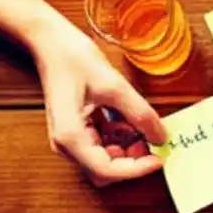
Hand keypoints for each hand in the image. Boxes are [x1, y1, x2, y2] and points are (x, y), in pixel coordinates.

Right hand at [30, 22, 166, 185]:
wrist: (50, 41)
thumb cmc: (72, 58)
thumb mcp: (115, 86)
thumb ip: (140, 114)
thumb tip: (162, 137)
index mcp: (69, 136)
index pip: (107, 170)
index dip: (136, 169)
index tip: (159, 159)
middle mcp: (66, 144)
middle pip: (106, 171)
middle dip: (132, 160)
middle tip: (152, 140)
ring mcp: (70, 138)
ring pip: (105, 160)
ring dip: (127, 148)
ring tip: (140, 125)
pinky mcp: (77, 130)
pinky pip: (102, 145)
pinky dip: (120, 138)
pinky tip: (128, 120)